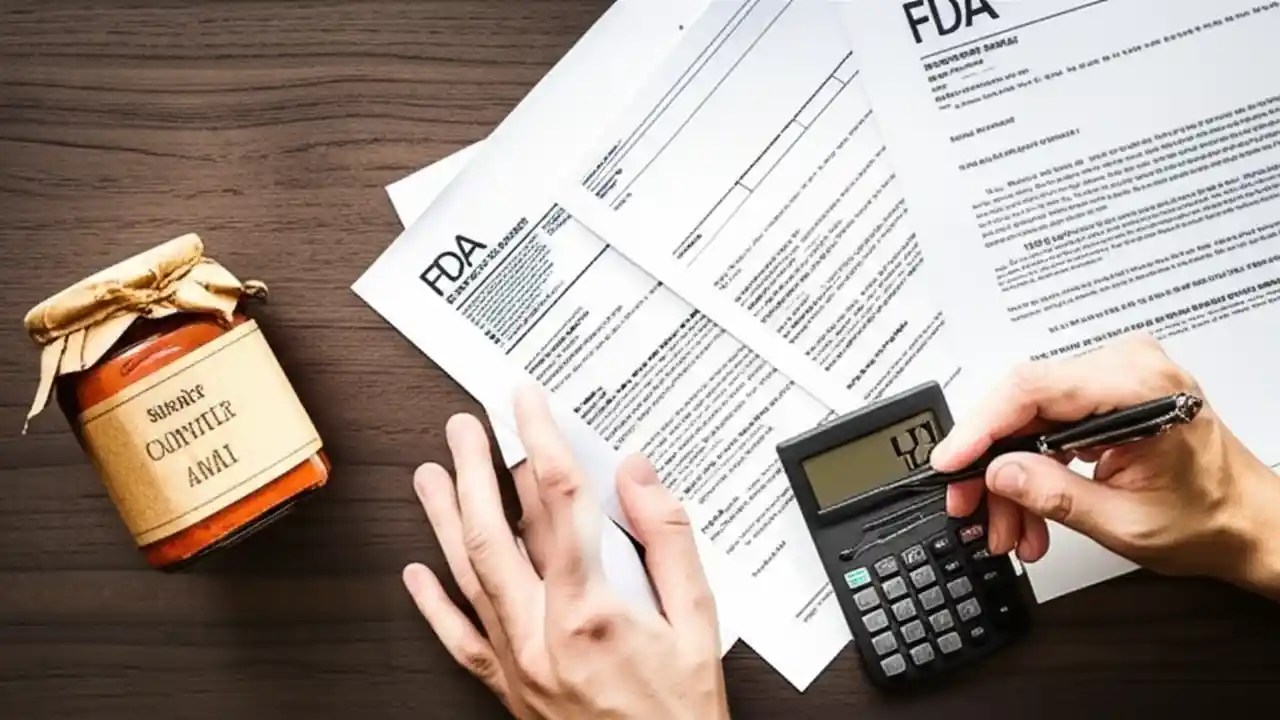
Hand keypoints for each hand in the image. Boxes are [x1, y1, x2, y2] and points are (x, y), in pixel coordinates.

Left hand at [401, 385, 729, 718]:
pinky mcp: (509, 689)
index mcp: (592, 610)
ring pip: (468, 577)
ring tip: (429, 477)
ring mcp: (519, 663)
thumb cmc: (680, 716)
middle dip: (473, 470)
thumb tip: (639, 477)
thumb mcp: (699, 624)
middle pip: (495, 532)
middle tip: (462, 427)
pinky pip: (460, 640)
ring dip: (444, 520)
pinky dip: (434, 603)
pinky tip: (416, 571)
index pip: (558, 501)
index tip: (525, 403)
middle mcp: (543, 634)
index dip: (539, 439)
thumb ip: (670, 543)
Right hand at [934, 333, 1279, 597]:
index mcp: (1141, 387)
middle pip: (1023, 402)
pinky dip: (1031, 464)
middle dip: (991, 463)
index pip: (1033, 389)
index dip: (980, 427)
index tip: (950, 462)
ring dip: (1010, 475)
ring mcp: (1116, 376)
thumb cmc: (1211, 519)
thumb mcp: (1124, 522)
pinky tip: (1027, 505)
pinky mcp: (1106, 392)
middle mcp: (1128, 367)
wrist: (1249, 523)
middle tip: (971, 507)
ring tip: (1010, 527)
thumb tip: (997, 473)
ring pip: (1028, 416)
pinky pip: (1047, 421)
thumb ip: (1053, 495)